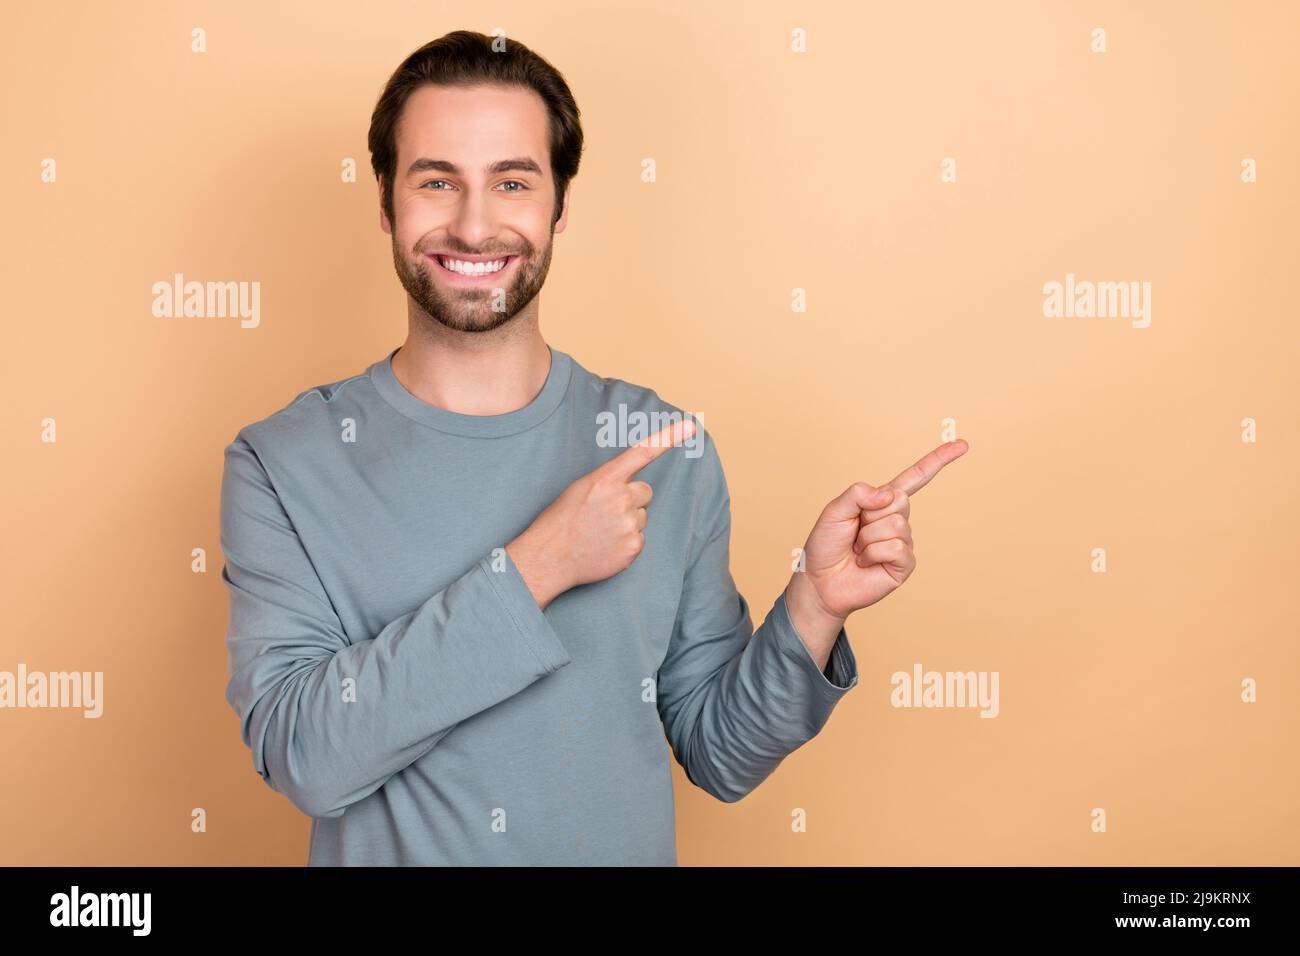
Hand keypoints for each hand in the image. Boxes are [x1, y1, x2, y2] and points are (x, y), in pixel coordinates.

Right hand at [507, 418, 696, 608]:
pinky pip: (639, 538)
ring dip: (627, 522)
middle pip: (645, 491)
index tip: (690, 427)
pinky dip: (626, 542)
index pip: (642, 453)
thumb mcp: (581, 488)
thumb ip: (609, 482)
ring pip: (642, 516)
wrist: (549, 557)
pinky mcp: (633, 547)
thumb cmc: (562, 520)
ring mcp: (629, 524)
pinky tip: (605, 545)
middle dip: (631, 499)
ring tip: (601, 531)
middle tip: (605, 512)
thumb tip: (633, 488)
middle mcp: (621, 498)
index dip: (668, 438)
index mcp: (605, 479)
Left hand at [788, 440, 968, 629]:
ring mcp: (903, 542)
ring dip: (868, 538)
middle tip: (855, 532)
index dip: (938, 461)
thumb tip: (889, 493)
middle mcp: (897, 520)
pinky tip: (866, 563)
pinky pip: (897, 548)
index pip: (915, 478)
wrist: (820, 582)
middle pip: (899, 500)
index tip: (962, 445)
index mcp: (882, 502)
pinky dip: (874, 554)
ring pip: (896, 525)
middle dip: (870, 515)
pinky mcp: (905, 564)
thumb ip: (857, 494)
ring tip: (858, 550)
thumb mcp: (834, 511)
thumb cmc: (826, 545)